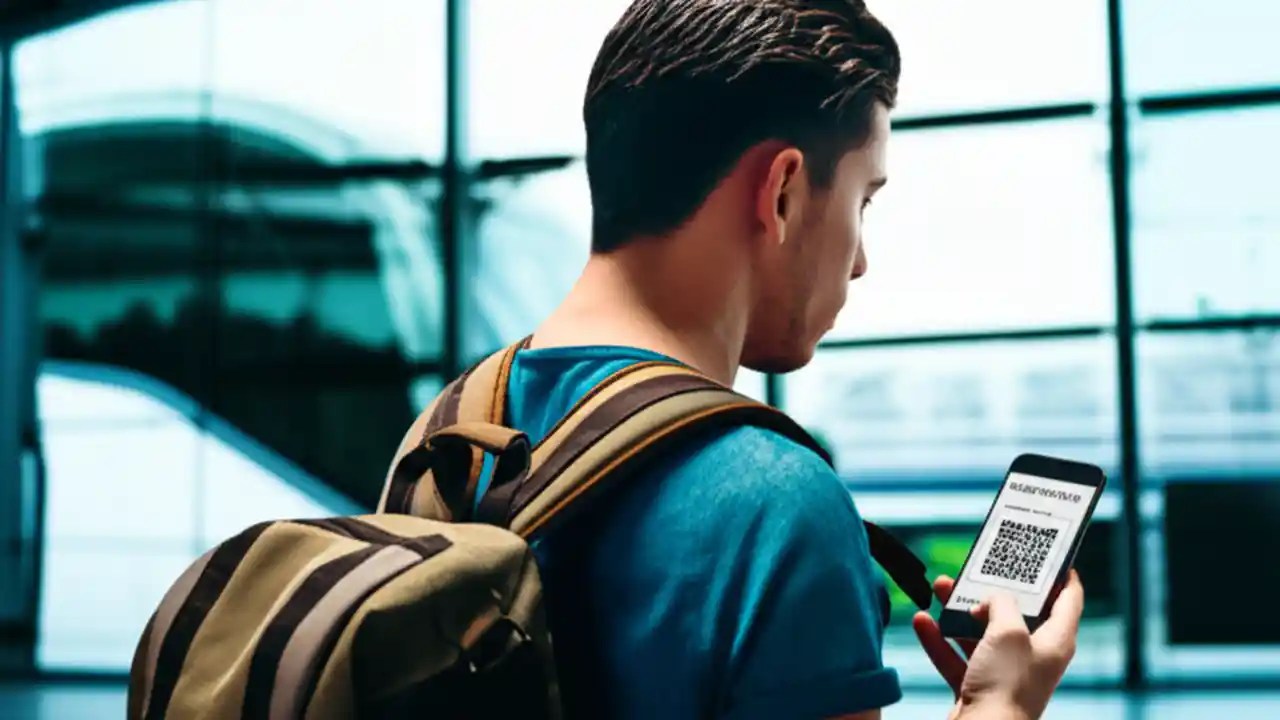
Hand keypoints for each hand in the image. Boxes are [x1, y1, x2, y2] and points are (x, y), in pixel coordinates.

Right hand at [912, 571, 1083, 719]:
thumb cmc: (1006, 686)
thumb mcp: (1009, 630)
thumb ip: (1002, 603)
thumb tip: (989, 601)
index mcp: (1055, 641)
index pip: (1069, 600)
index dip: (1061, 574)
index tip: (1049, 556)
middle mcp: (1034, 656)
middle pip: (1016, 613)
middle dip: (993, 589)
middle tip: (979, 568)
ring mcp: (1005, 672)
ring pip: (982, 632)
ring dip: (959, 610)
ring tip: (940, 587)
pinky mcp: (979, 686)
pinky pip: (958, 656)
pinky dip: (940, 640)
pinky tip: (923, 622)